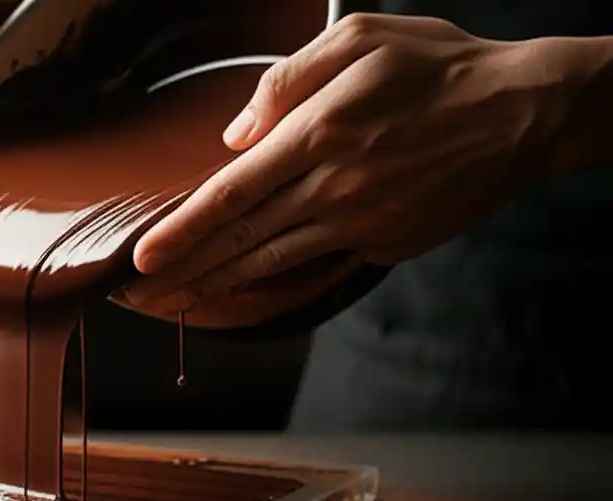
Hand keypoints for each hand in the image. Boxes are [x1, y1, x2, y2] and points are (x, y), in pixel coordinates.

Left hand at [124, 14, 603, 316]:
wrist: (523, 113)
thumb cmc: (438, 69)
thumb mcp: (360, 40)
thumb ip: (285, 81)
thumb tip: (234, 135)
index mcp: (319, 134)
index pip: (230, 193)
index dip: (181, 229)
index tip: (143, 257)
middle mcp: (333, 187)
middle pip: (239, 239)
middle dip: (183, 270)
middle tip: (136, 295)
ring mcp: (359, 222)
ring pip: (270, 261)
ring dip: (216, 284)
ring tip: (174, 301)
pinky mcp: (382, 244)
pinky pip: (313, 263)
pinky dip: (270, 279)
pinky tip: (238, 286)